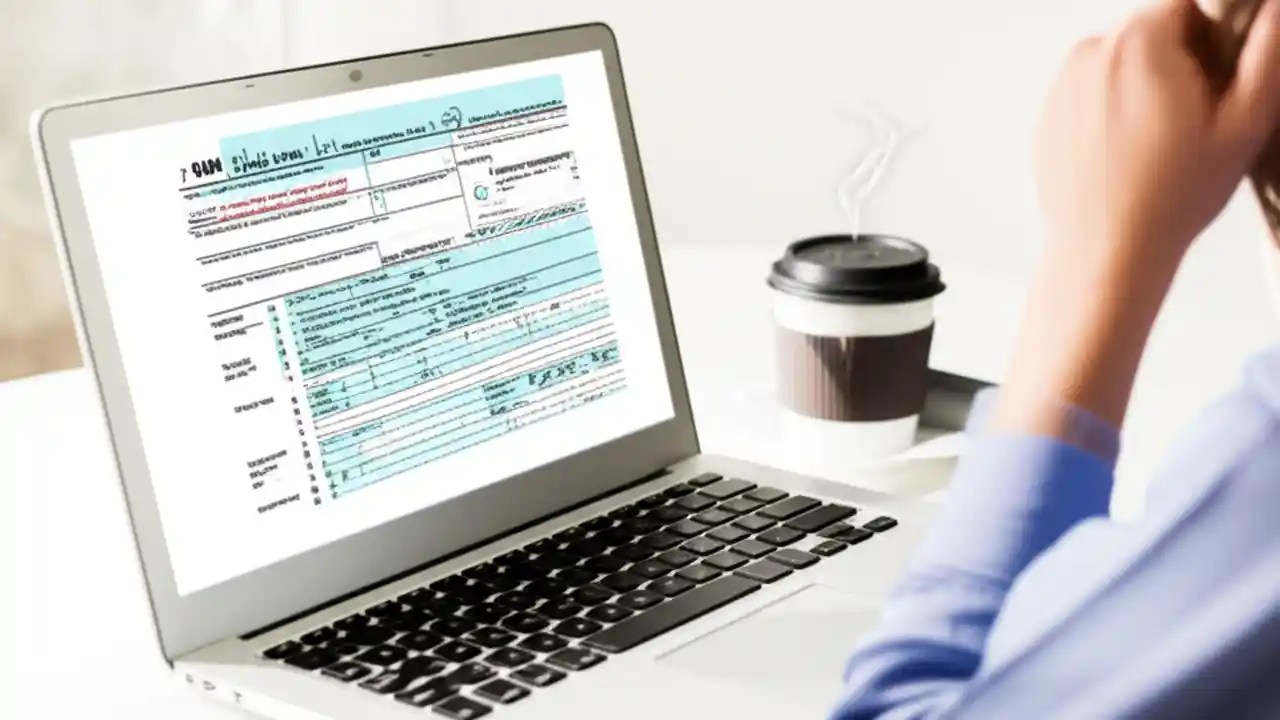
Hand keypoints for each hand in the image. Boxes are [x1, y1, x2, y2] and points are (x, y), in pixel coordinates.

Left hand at [995, 0, 1279, 435]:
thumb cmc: (1171, 196)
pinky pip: (1092, 100)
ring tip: (1161, 145)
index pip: (1188, 5)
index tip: (1219, 82)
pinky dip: (1112, 116)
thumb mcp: (1245, 120)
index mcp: (1139, 41)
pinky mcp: (1048, 119)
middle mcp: (1090, 55)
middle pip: (1151, 34)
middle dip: (1179, 64)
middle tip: (1194, 121)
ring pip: (1120, 68)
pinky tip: (1129, 158)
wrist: (1105, 253)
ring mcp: (1062, 88)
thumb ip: (1265, 52)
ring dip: (1144, 90)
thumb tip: (1275, 10)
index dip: (1214, 39)